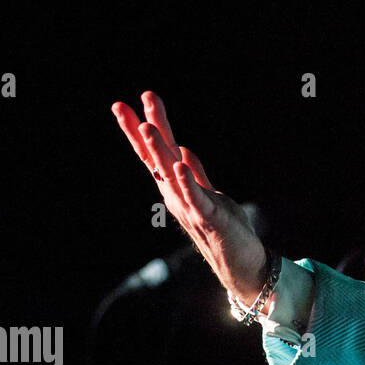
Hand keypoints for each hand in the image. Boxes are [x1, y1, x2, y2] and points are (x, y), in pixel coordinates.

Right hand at [112, 91, 265, 303]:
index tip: (136, 100)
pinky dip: (187, 180)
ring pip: (170, 174)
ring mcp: (190, 206)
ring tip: (146, 126)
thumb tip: (183, 150)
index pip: (158, 153)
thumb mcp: (209, 194)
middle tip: (122, 106)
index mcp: (177, 187)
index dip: (148, 126)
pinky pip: (195, 197)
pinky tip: (180, 163)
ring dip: (158, 151)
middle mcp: (176, 195)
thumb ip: (196, 174)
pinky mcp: (208, 218)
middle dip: (141, 132)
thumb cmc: (225, 229)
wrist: (241, 264)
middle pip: (156, 159)